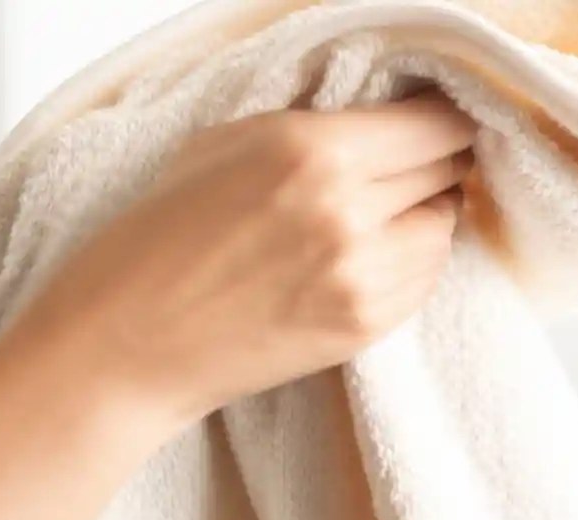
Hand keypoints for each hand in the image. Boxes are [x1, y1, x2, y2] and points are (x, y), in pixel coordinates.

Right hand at [5, 91, 475, 426]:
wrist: (129, 342)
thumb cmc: (162, 235)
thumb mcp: (228, 143)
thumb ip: (318, 126)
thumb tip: (390, 119)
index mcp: (314, 151)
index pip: (436, 124)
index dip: (443, 120)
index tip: (437, 122)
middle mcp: (349, 212)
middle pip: (447, 172)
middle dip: (434, 164)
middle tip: (406, 166)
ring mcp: (362, 277)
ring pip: (444, 229)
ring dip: (423, 217)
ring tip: (377, 217)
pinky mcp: (366, 327)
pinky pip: (425, 280)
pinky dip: (409, 264)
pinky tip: (364, 259)